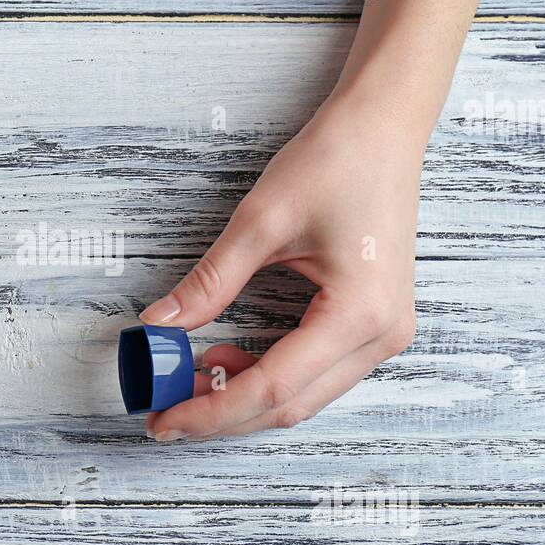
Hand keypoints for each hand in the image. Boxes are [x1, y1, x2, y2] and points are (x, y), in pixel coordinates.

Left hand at [141, 96, 424, 440]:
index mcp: (359, 314)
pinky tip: (228, 359)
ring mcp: (385, 332)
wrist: (384, 125)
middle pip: (290, 405)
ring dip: (246, 396)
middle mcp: (381, 335)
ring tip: (190, 380)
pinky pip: (317, 371)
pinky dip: (270, 375)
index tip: (164, 419)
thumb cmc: (337, 159)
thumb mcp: (260, 220)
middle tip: (165, 410)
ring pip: (304, 395)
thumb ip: (210, 282)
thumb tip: (160, 324)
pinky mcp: (375, 322)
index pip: (272, 387)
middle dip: (224, 413)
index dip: (212, 411)